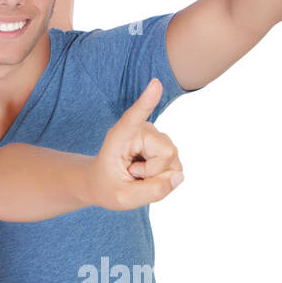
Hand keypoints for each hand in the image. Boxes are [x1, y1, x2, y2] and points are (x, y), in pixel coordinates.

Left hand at [90, 79, 184, 209]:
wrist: (102, 182)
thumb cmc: (107, 186)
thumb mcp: (123, 198)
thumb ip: (151, 191)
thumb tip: (179, 176)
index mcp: (120, 136)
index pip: (134, 117)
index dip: (146, 102)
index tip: (155, 84)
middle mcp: (141, 130)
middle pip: (166, 153)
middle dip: (153, 173)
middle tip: (131, 174)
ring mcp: (155, 136)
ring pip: (173, 162)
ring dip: (156, 176)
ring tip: (137, 174)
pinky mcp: (165, 146)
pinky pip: (176, 169)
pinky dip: (162, 178)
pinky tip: (147, 174)